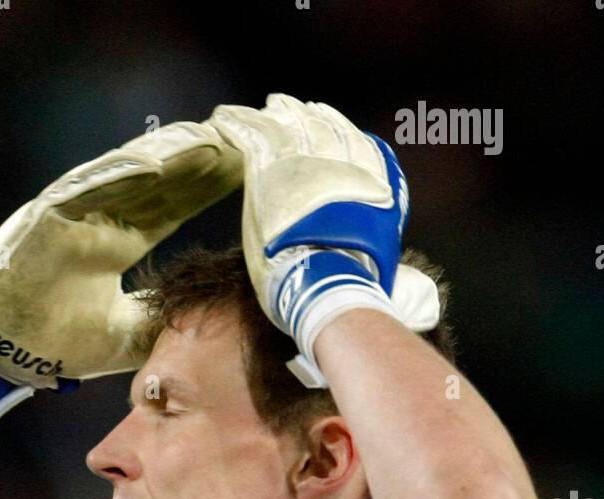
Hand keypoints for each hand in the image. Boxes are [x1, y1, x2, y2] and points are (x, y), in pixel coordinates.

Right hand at [0, 121, 242, 450]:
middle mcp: (96, 221)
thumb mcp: (124, 338)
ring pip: (126, 175)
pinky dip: (119, 174)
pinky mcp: (44, 217)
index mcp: (115, 244)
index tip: (244, 170)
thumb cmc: (52, 349)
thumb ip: (159, 323)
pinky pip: (86, 187)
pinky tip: (157, 160)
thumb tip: (204, 327)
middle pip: (155, 182)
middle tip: (240, 138)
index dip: (204, 188)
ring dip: (165, 157)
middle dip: (195, 161)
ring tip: (208, 139)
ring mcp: (70, 214)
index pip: (170, 207)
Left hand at [209, 95, 438, 386]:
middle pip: (321, 128)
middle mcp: (341, 164)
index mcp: (370, 182)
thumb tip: (377, 268)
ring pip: (288, 126)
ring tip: (266, 109)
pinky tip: (224, 119)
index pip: (355, 144)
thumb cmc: (355, 287)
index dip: (338, 130)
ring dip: (275, 115)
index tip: (326, 120)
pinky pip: (250, 135)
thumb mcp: (379, 260)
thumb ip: (374, 245)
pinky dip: (236, 124)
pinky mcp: (270, 170)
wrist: (330, 284)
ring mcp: (305, 163)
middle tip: (290, 107)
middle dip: (305, 117)